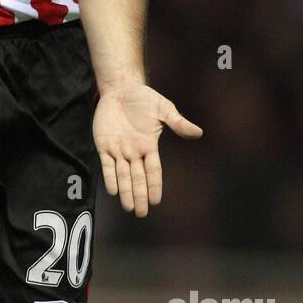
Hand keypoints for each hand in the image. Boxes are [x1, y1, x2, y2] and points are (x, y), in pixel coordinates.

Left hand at [92, 83, 202, 216]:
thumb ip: (178, 122)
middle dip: (140, 195)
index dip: (155, 186)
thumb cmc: (143, 98)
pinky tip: (113, 190)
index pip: (153, 171)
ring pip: (123, 176)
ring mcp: (119, 150)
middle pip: (138, 179)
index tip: (156, 201)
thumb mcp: (163, 109)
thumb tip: (198, 132)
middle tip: (141, 213)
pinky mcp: (104, 145)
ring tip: (129, 208)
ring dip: (126, 192)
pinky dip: (110, 177)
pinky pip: (107, 165)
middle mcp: (135, 152)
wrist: (120, 89)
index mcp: (149, 146)